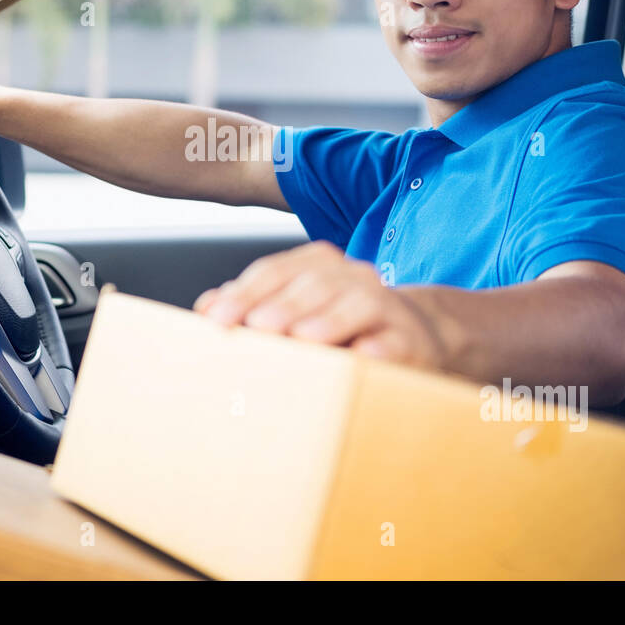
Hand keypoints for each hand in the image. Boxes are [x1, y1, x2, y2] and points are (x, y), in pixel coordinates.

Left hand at [193, 241, 445, 368]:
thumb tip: (206, 308)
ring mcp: (386, 306)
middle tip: (257, 327)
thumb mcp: (297, 309)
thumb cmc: (341, 325)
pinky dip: (379, 349)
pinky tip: (362, 357)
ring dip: (329, 321)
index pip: (277, 271)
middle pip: (316, 284)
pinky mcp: (412, 340)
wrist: (418, 334)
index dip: (245, 292)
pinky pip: (395, 342)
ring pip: (359, 304)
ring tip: (304, 338)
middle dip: (283, 305)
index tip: (215, 319)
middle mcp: (353, 278)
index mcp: (320, 267)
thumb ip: (253, 306)